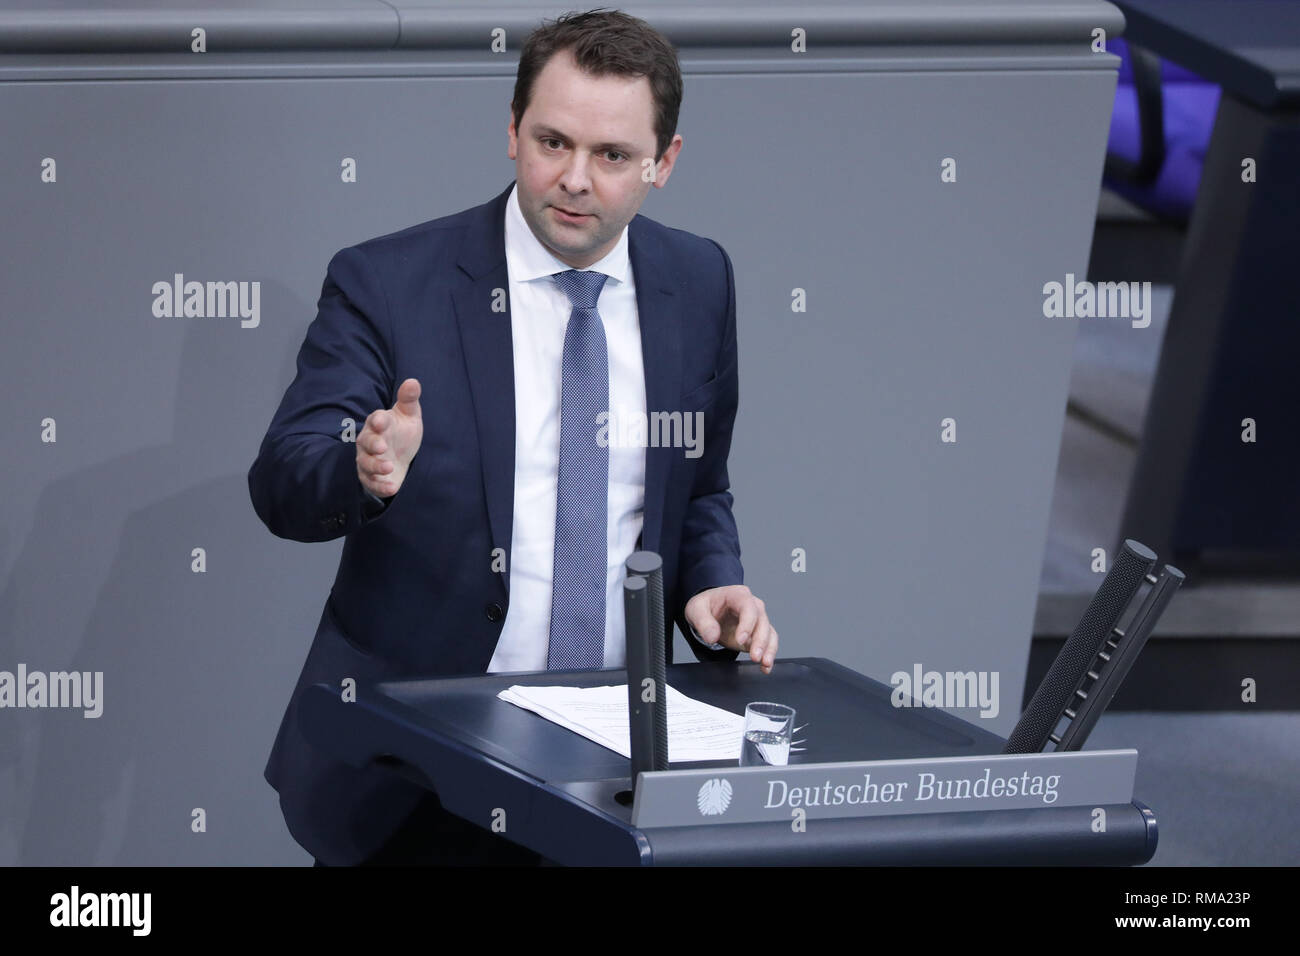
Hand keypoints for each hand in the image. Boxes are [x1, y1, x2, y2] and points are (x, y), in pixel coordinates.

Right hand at [356, 377, 422, 497]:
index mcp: (378, 423)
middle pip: (365, 442)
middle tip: (382, 447)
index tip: (381, 421)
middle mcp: (368, 441)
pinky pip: (371, 483)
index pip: (374, 419)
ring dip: (375, 466)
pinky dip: (380, 486)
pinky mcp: (370, 478)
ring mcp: (367, 460)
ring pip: (365, 463)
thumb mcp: (409, 415)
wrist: (401, 457)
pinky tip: (392, 488)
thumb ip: (409, 399)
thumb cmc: (402, 431)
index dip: (377, 421)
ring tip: (389, 468)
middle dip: (372, 444)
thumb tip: (413, 381)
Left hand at [684, 585, 777, 673]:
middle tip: (754, 656)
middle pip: (762, 621)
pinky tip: (765, 666)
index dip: (747, 624)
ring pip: (769, 633)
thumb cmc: (705, 606)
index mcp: (738, 595)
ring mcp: (757, 619)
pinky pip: (768, 643)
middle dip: (760, 640)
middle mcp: (752, 605)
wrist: (708, 611)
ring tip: (764, 663)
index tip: (740, 640)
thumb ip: (703, 622)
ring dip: (768, 649)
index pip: (748, 607)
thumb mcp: (696, 609)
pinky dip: (768, 654)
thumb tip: (712, 636)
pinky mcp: (757, 633)